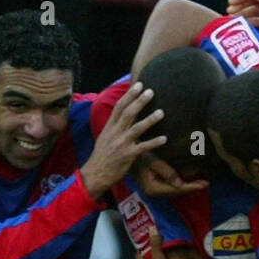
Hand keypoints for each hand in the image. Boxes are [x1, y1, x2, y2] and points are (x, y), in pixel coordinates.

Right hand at [80, 81, 166, 198]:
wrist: (95, 174)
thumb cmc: (102, 156)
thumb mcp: (105, 137)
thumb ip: (115, 126)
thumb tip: (125, 115)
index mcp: (109, 127)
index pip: (119, 107)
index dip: (129, 95)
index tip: (139, 84)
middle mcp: (115, 133)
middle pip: (128, 113)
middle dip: (139, 101)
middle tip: (151, 91)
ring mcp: (121, 144)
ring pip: (136, 129)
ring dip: (149, 120)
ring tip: (161, 112)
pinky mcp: (127, 156)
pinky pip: (142, 148)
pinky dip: (153, 143)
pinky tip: (164, 138)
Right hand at [134, 153, 207, 196]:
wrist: (124, 156)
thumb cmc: (137, 156)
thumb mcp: (152, 161)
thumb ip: (166, 172)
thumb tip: (180, 183)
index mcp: (153, 189)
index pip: (177, 189)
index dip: (191, 186)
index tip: (204, 184)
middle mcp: (155, 192)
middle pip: (177, 191)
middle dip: (192, 187)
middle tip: (206, 183)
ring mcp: (155, 189)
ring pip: (176, 189)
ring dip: (188, 185)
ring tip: (201, 181)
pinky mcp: (155, 184)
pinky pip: (172, 185)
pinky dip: (182, 181)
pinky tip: (190, 178)